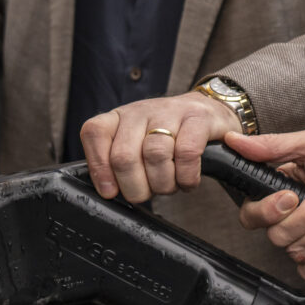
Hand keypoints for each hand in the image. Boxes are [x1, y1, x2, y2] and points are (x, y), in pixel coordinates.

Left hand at [81, 92, 241, 203]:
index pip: (94, 133)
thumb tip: (107, 191)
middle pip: (124, 156)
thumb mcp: (136, 145)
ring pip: (155, 155)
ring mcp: (170, 112)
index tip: (110, 191)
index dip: (99, 167)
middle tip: (147, 193)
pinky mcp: (198, 118)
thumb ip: (117, 163)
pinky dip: (186, 177)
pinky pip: (186, 153)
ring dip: (163, 184)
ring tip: (169, 186)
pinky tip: (187, 181)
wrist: (209, 112)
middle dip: (135, 187)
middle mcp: (141, 111)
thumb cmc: (168, 138)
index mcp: (119, 118)